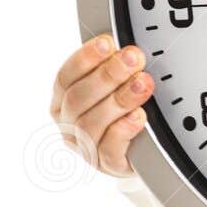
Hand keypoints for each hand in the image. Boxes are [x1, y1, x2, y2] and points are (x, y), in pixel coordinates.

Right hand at [49, 34, 152, 176]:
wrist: (142, 145)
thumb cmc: (124, 106)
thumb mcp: (114, 82)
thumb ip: (112, 64)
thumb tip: (123, 46)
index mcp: (63, 99)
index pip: (65, 77)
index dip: (85, 58)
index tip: (107, 42)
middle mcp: (69, 124)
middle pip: (77, 99)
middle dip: (107, 75)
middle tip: (133, 58)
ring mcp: (86, 147)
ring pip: (91, 124)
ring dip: (119, 99)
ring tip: (142, 83)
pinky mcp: (108, 164)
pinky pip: (109, 150)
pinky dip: (124, 130)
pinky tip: (139, 115)